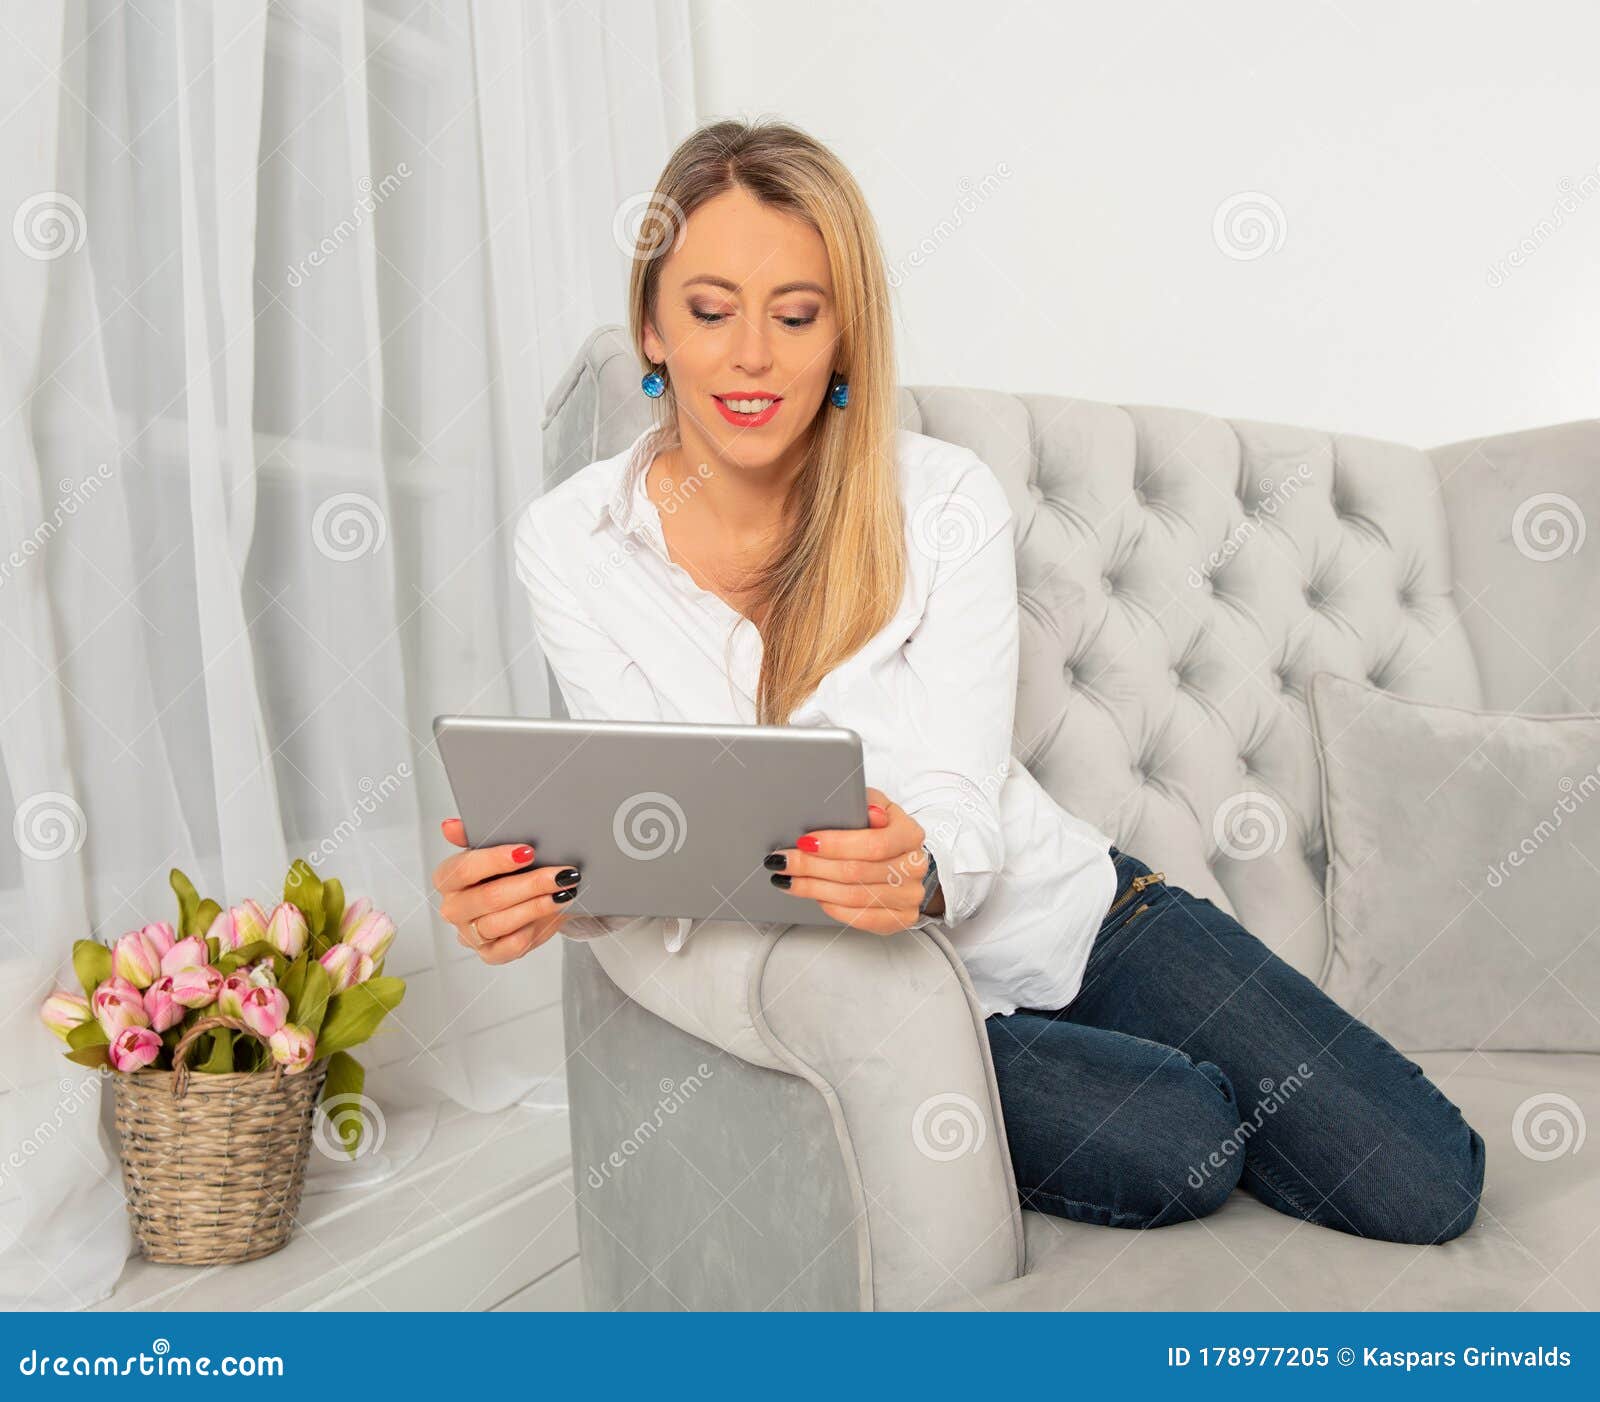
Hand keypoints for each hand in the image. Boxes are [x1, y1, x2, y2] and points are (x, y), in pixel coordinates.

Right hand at [432, 818, 581, 964]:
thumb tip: (450, 826)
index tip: (528, 851)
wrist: (530, 895)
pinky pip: (509, 948)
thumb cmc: (510, 869)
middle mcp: (454, 908)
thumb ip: (473, 835)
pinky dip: (532, 931)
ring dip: (537, 906)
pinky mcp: (490, 953)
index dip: (496, 860)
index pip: (464, 870)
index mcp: (448, 878)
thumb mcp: (496, 847)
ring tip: (563, 892)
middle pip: (489, 898)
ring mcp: (470, 934)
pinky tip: (551, 915)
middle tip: (560, 874)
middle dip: (530, 884)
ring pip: (500, 923)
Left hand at [764, 786, 937, 934]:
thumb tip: (870, 812)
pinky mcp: (901, 918)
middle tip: (782, 861)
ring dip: (814, 888)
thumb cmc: (881, 830)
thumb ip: (868, 803)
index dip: (835, 845)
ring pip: (854, 897)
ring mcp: (910, 895)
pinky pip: (861, 919)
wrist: (901, 859)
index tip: (804, 842)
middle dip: (812, 867)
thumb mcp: (875, 806)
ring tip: (788, 879)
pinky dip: (832, 907)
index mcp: (910, 834)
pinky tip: (814, 895)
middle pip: (856, 872)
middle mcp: (914, 866)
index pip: (873, 844)